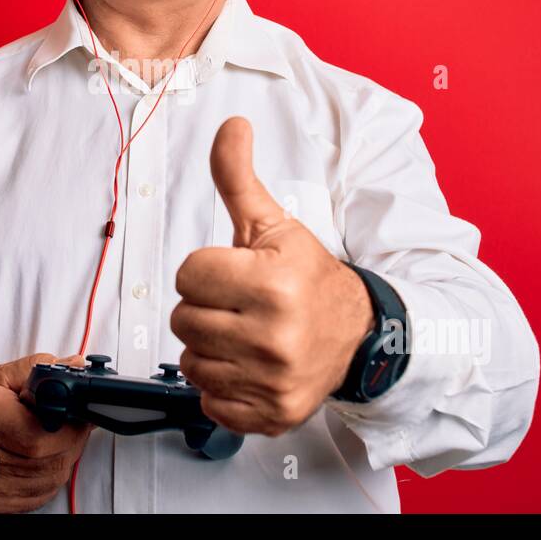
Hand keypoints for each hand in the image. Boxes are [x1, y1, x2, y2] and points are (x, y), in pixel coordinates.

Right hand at [0, 352, 92, 512]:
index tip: (76, 410)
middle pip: (52, 458)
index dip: (68, 423)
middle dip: (72, 437)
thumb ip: (37, 369)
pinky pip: (42, 494)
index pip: (40, 433)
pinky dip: (51, 475)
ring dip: (64, 455)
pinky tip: (42, 457)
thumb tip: (75, 365)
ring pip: (53, 478)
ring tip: (55, 435)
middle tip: (70, 420)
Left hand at [171, 116, 374, 435]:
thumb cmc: (309, 277)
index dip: (206, 270)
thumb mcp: (274, 224)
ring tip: (246, 334)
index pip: (186, 274)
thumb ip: (239, 178)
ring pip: (192, 362)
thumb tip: (231, 125)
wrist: (357, 334)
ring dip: (212, 348)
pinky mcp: (270, 414)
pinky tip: (250, 366)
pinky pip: (210, 402)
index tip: (235, 273)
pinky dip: (224, 387)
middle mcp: (273, 336)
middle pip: (183, 320)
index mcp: (272, 284)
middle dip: (206, 308)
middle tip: (241, 304)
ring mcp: (272, 380)